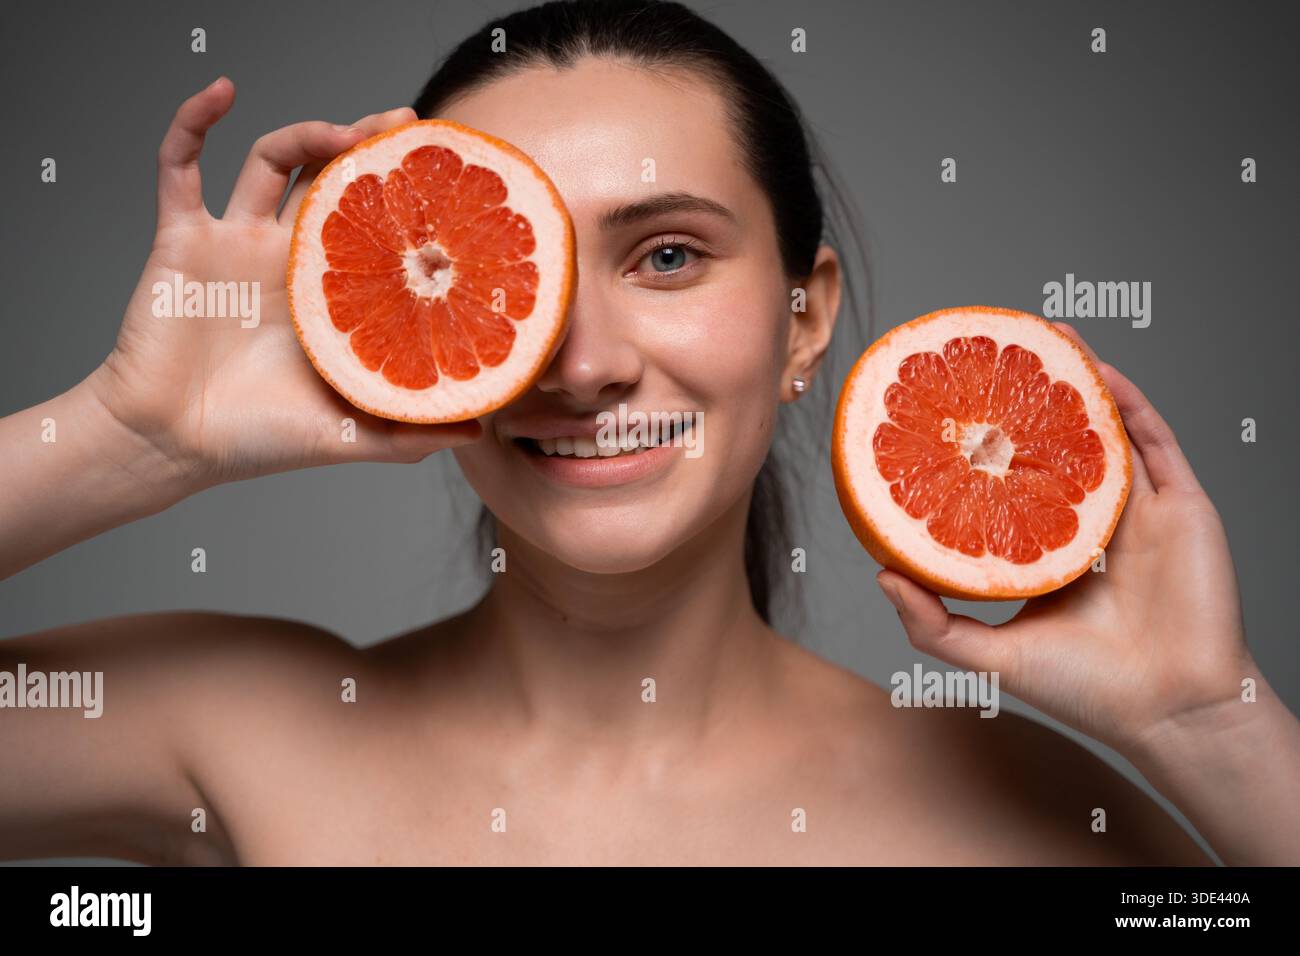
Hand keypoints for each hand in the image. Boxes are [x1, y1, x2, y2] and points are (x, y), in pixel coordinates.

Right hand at [86, 77, 479, 492]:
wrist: (172, 444)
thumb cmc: (257, 441)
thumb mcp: (349, 435)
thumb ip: (410, 432)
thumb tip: (481, 426)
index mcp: (330, 293)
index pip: (377, 226)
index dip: (406, 197)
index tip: (445, 173)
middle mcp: (289, 256)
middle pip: (333, 178)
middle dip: (367, 145)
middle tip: (405, 125)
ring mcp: (236, 241)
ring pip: (272, 160)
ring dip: (305, 132)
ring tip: (342, 130)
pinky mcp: (183, 237)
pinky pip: (179, 166)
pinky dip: (191, 122)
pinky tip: (222, 92)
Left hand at [876, 323, 1252, 754]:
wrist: (1168, 711)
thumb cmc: (1086, 690)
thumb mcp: (990, 654)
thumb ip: (931, 623)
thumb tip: (879, 574)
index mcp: (1049, 551)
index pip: (1010, 485)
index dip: (983, 447)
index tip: (946, 409)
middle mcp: (1091, 523)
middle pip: (1055, 446)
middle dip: (1028, 399)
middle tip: (993, 354)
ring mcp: (1137, 511)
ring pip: (1104, 430)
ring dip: (1078, 381)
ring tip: (1046, 337)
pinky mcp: (1180, 507)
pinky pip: (1154, 441)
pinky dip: (1126, 402)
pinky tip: (1095, 370)